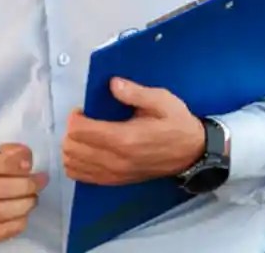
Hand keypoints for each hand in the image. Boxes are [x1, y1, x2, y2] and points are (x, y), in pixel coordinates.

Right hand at [0, 143, 50, 243]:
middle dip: (24, 185)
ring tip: (34, 197)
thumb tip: (25, 160)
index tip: (28, 165)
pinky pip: (2, 231)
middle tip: (40, 181)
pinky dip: (18, 222)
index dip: (7, 163)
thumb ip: (12, 152)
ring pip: (0, 212)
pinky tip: (25, 213)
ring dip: (24, 204)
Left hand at [62, 77, 204, 185]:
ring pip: (72, 164)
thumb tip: (113, 84)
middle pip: (71, 148)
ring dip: (72, 147)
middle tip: (83, 121)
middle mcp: (116, 160)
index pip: (80, 131)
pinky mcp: (115, 181)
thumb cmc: (176, 123)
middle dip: (71, 131)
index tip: (83, 110)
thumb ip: (135, 92)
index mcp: (125, 139)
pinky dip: (77, 163)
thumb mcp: (162, 101)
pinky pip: (82, 176)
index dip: (75, 117)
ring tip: (85, 136)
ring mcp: (115, 174)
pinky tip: (86, 151)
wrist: (193, 153)